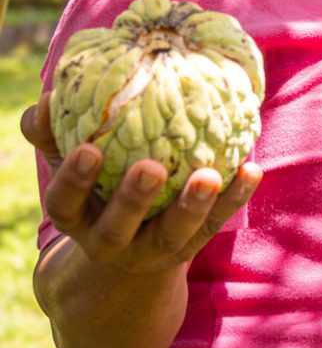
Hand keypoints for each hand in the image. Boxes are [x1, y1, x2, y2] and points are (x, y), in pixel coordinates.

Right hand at [22, 92, 262, 274]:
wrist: (126, 249)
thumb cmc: (96, 184)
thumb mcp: (69, 163)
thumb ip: (54, 133)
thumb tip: (46, 97)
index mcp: (77, 219)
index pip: (65, 205)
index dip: (74, 180)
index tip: (88, 149)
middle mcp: (111, 241)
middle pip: (118, 229)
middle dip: (133, 200)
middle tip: (151, 168)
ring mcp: (152, 250)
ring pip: (172, 235)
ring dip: (192, 206)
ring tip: (209, 175)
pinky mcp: (189, 246)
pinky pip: (213, 225)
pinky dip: (234, 198)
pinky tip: (250, 169)